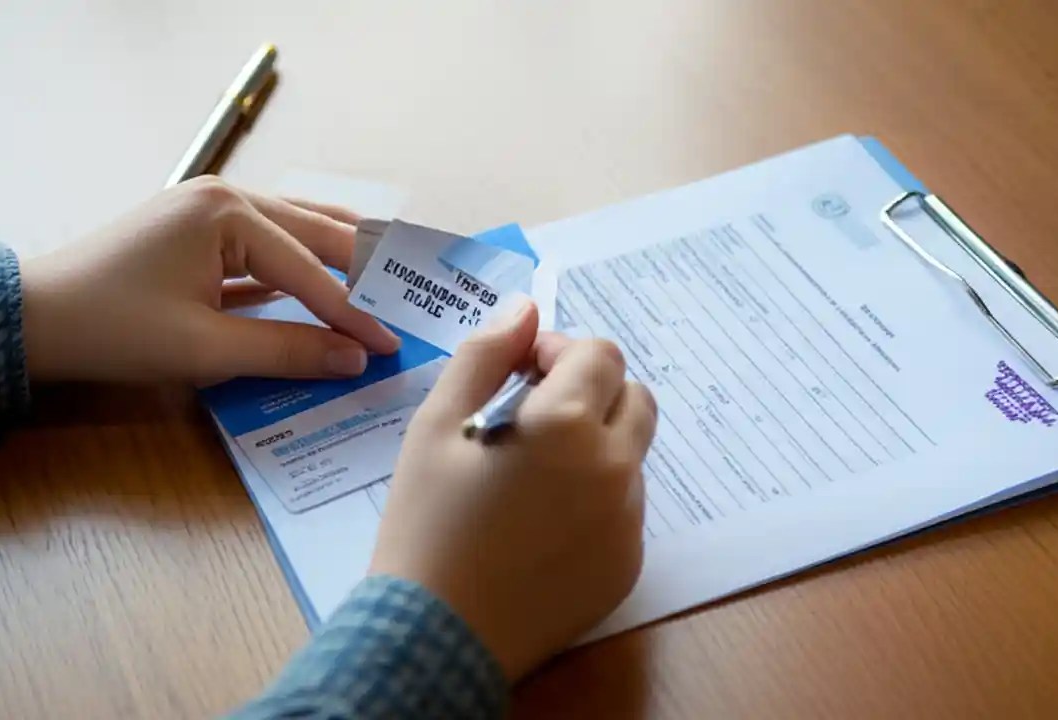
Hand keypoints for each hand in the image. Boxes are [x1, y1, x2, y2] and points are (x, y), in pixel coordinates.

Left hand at [20, 177, 399, 383]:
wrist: (30, 318)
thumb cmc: (114, 330)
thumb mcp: (206, 348)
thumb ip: (288, 350)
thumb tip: (356, 358)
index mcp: (228, 214)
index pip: (310, 270)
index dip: (354, 312)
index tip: (392, 344)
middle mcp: (225, 195)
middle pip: (314, 231)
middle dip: (362, 268)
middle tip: (409, 297)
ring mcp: (209, 205)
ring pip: (295, 227)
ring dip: (337, 256)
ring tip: (386, 278)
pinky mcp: (197, 227)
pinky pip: (266, 241)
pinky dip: (299, 262)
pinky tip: (327, 281)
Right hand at [369, 297, 657, 680]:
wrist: (434, 635)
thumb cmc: (424, 523)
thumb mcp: (436, 425)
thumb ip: (486, 354)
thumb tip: (525, 307)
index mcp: (568, 424)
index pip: (600, 353)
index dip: (559, 352)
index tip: (520, 373)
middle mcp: (615, 468)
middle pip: (633, 395)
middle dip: (591, 389)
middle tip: (533, 413)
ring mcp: (628, 522)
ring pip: (631, 453)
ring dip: (595, 443)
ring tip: (532, 472)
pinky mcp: (627, 565)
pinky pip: (625, 508)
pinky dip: (595, 498)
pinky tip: (541, 521)